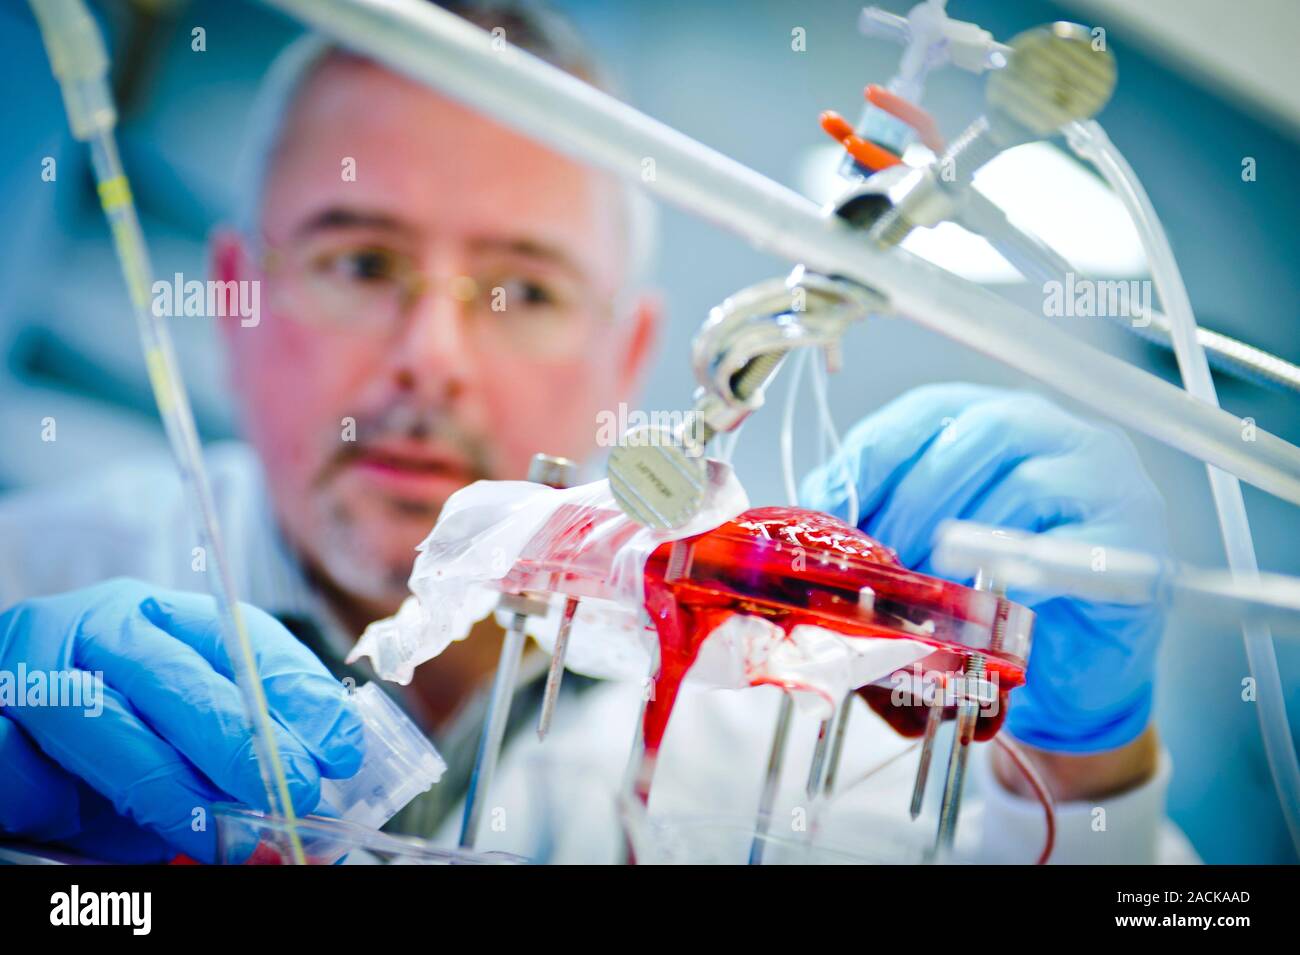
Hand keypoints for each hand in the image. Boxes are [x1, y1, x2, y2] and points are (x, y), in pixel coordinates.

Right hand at [0, 578, 363, 861]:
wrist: (6, 730)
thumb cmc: (106, 744)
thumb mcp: (180, 745)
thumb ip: (238, 775)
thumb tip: (315, 830)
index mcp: (161, 616)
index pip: (242, 638)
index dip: (296, 692)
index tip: (341, 745)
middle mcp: (98, 627)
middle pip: (175, 674)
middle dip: (240, 736)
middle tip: (292, 788)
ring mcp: (32, 667)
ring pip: (99, 716)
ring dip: (164, 782)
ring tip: (216, 832)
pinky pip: (22, 764)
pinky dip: (61, 804)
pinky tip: (94, 826)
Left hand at [800, 383, 1169, 755]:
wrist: (1070, 672)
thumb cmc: (993, 596)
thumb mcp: (926, 543)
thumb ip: (883, 515)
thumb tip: (811, 509)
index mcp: (1000, 421)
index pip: (932, 410)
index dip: (876, 450)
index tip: (834, 501)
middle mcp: (1059, 435)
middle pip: (979, 435)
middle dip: (912, 496)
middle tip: (877, 555)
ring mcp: (1106, 482)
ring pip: (1025, 485)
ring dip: (957, 536)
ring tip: (919, 583)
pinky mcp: (1134, 544)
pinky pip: (1070, 548)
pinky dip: (1013, 571)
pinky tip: (978, 597)